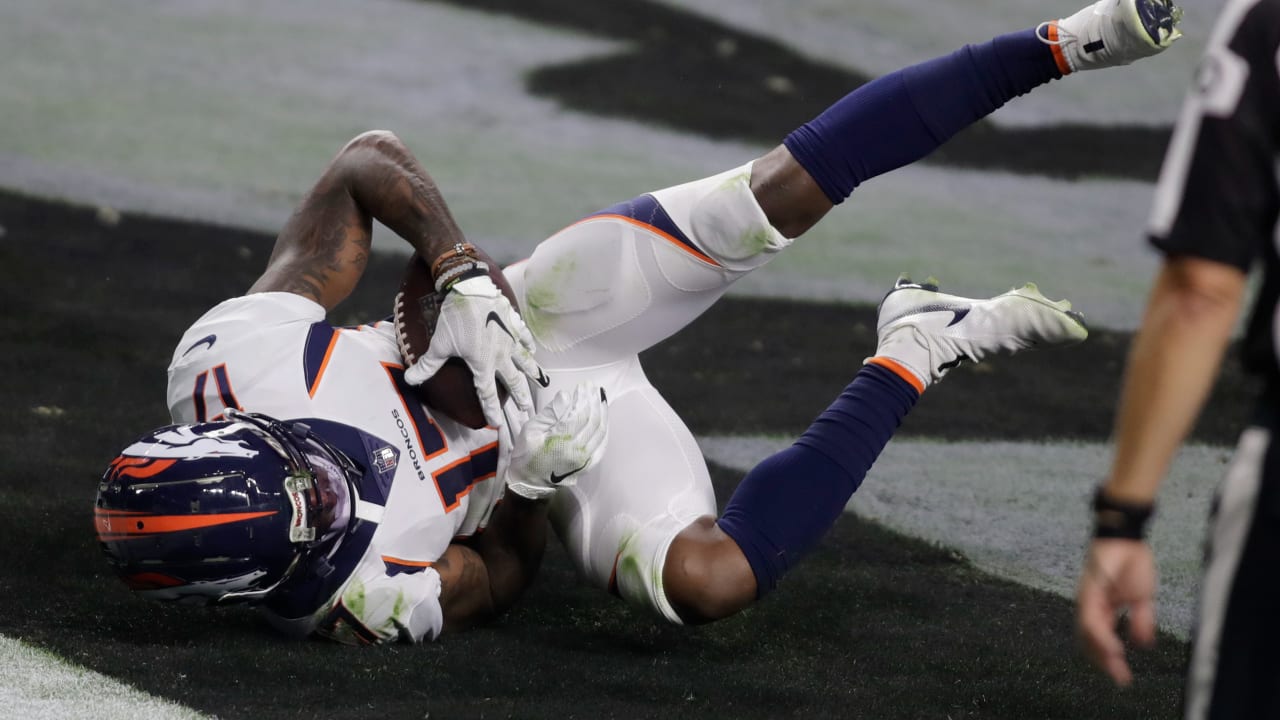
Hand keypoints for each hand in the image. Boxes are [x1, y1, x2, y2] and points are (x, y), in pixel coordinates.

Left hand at [404, 275, 545, 427]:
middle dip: (519, 396)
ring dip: (532, 373)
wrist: (471, 289)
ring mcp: (509, 339)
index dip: (490, 409)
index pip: (486, 392)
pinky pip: (524, 336)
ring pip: (524, 360)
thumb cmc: (455, 318)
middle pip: (512, 380)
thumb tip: (410, 380)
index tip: (495, 422)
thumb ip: (428, 365)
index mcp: (482, 363)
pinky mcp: (513, 323)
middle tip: (526, 409)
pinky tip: (533, 351)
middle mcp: (500, 355)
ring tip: (540, 382)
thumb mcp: (439, 344)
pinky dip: (528, 344)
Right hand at [505, 384, 608, 500]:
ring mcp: (586, 460)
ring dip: (602, 412)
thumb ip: (550, 413)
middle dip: (594, 401)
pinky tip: (603, 418)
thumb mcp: (530, 431)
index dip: (583, 398)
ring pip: (601, 431)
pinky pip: (602, 445)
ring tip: (600, 398)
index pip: (580, 414)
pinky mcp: (588, 465)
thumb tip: (566, 395)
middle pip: (593, 421)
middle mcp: (578, 452)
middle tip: (592, 387)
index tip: (582, 386)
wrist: (529, 485)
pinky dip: (605, 429)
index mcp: (562, 442)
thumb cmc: (526, 456)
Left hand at [1075, 538, 1157, 685]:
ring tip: (1116, 669)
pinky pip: (1091, 619)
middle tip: (1121, 679)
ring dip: (1101, 654)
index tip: (1124, 676)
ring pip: (1086, 634)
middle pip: (1089, 642)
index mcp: (1103, 610)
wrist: (1128, 539)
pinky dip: (1100, 637)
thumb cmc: (1133, 564)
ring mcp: (1087, 600)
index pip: (1101, 640)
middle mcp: (1091, 607)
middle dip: (1105, 662)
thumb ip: (1142, 621)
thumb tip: (1144, 645)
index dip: (1110, 659)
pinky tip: (1114, 649)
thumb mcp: (1143, 599)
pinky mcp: (1088, 592)